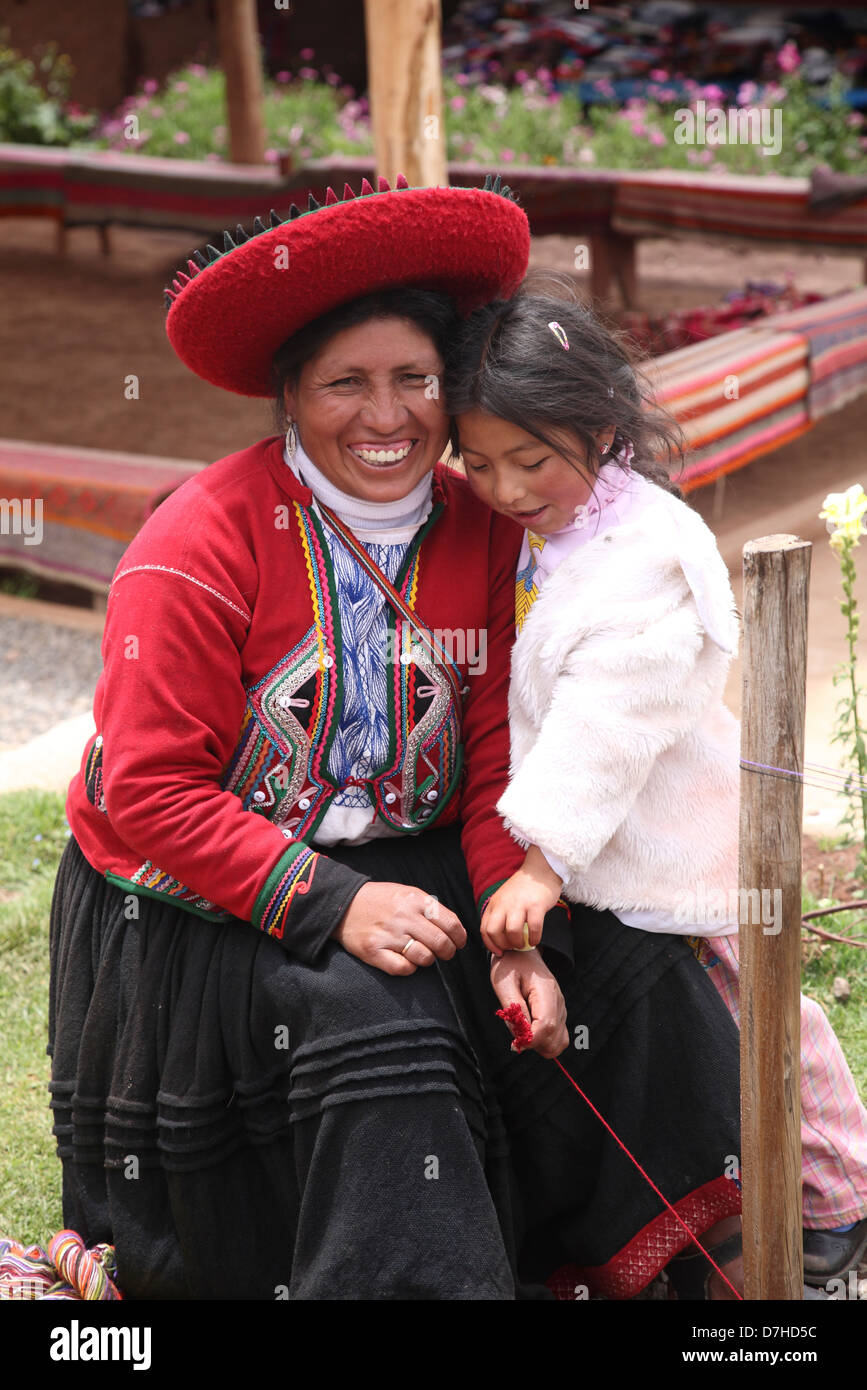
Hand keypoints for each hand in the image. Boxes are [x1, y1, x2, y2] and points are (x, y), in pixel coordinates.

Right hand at [333, 882, 466, 975]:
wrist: (343, 904)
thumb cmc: (381, 900)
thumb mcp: (407, 893)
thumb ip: (429, 908)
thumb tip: (454, 930)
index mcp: (415, 899)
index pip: (451, 923)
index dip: (459, 937)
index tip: (459, 943)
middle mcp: (403, 916)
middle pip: (441, 943)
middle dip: (448, 953)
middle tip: (445, 954)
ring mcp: (388, 934)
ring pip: (425, 958)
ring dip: (428, 960)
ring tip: (422, 955)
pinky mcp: (374, 951)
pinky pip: (403, 968)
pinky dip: (409, 968)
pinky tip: (406, 961)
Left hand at [481, 847, 562, 955]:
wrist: (540, 870)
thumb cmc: (523, 889)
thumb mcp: (504, 899)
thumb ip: (499, 914)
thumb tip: (500, 939)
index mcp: (494, 904)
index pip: (485, 929)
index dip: (490, 945)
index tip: (499, 952)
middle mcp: (504, 904)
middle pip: (493, 931)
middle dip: (502, 945)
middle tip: (511, 947)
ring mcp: (519, 904)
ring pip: (512, 931)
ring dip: (518, 943)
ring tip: (524, 944)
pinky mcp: (536, 905)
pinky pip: (533, 928)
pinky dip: (534, 938)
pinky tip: (535, 939)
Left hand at [490, 949, 568, 1058]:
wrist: (522, 953)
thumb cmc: (510, 966)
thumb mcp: (504, 983)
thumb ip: (513, 1009)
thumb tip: (520, 1036)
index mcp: (546, 992)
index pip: (546, 1025)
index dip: (531, 1039)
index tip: (515, 1042)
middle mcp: (559, 1002)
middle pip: (553, 1038)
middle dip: (533, 1043)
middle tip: (516, 1031)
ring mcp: (561, 1009)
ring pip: (557, 1043)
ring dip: (538, 1044)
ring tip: (522, 1028)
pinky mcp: (558, 1015)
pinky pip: (558, 1039)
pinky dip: (544, 1043)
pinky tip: (530, 1032)